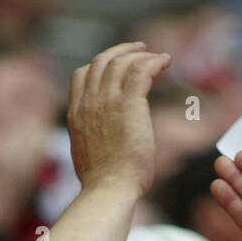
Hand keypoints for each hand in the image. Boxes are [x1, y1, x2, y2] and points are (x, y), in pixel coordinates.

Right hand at [67, 42, 170, 198]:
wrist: (108, 191)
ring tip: (157, 57)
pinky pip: (141, 70)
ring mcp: (106, 100)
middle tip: (140, 49)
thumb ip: (91, 139)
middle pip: (101, 61)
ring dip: (140, 54)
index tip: (115, 65)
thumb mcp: (86, 156)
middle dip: (121, 51)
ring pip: (121, 62)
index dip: (99, 65)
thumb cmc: (103, 185)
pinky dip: (154, 61)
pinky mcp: (128, 103)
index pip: (81, 75)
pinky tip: (166, 62)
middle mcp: (89, 102)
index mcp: (76, 114)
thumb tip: (100, 143)